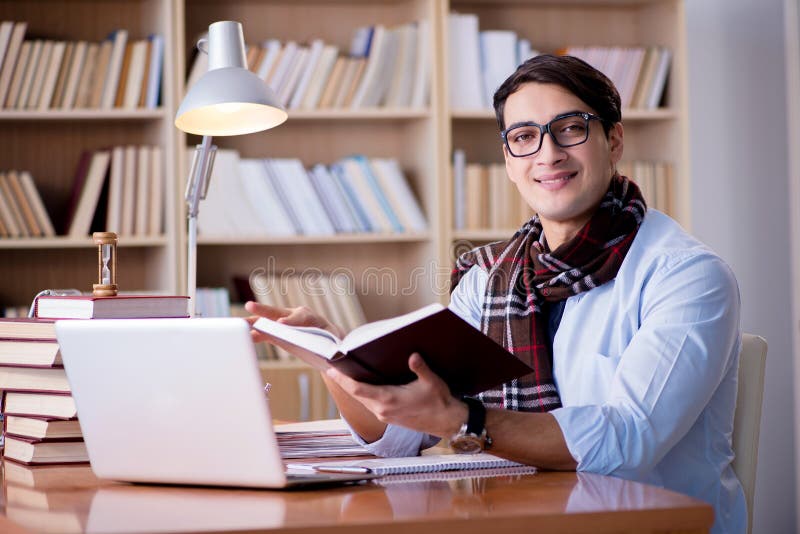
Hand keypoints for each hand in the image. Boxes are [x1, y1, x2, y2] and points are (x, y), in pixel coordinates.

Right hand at [244, 301, 345, 371]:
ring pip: (266, 321)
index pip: (300, 317)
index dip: (290, 320)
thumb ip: (332, 343)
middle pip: (278, 312)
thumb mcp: (335, 341)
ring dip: (251, 322)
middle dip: (264, 309)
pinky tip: (242, 337)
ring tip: (236, 323)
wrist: (328, 341)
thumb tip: (335, 351)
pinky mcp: (277, 331)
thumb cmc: (333, 341)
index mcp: (311, 317)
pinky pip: (264, 332)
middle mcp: (295, 315)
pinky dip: (253, 334)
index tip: (281, 324)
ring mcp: (284, 322)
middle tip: (250, 305)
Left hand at [324, 352, 467, 438]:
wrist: (447, 422)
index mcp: (389, 400)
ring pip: (361, 400)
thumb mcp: (431, 382)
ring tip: (342, 374)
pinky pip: (369, 404)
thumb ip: (420, 368)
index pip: (358, 390)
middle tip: (331, 367)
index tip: (332, 370)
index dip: (343, 380)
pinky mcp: (388, 417)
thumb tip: (412, 356)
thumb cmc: (439, 402)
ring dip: (352, 388)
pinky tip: (361, 385)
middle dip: (343, 381)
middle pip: (355, 395)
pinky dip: (361, 394)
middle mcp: (382, 410)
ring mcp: (384, 415)